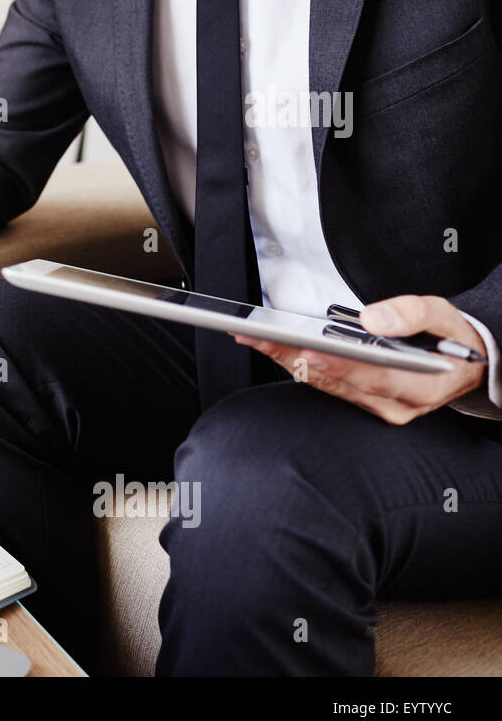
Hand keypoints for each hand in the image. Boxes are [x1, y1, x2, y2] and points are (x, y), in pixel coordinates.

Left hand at [234, 295, 487, 424]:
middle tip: (260, 336)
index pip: (375, 377)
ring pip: (325, 384)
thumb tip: (374, 319)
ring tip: (256, 336)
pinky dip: (298, 364)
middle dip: (296, 357)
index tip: (308, 348)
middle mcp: (395, 404)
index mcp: (421, 386)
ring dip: (288, 359)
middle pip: (339, 382)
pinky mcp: (361, 400)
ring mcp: (376, 406)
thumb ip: (414, 314)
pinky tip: (274, 346)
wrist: (465, 364)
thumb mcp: (446, 316)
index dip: (340, 365)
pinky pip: (325, 384)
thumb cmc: (453, 339)